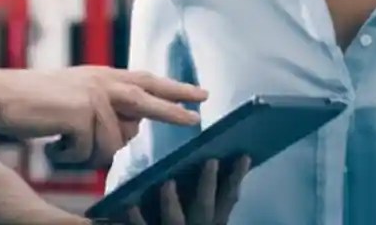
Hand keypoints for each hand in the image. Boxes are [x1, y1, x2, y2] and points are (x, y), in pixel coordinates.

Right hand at [0, 66, 206, 168]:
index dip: (173, 90)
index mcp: (101, 76)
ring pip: (112, 145)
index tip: (201, 95)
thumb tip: (131, 130)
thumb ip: (104, 110)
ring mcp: (92, 96)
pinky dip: (70, 158)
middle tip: (197, 120)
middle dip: (173, 112)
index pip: (146, 81)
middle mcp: (101, 82)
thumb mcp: (74, 100)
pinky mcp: (81, 113)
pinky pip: (89, 152)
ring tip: (61, 142)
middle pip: (147, 101)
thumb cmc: (32, 104)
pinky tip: (53, 144)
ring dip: (86, 154)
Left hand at [119, 156, 249, 224]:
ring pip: (175, 220)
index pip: (227, 200)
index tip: (244, 157)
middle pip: (204, 207)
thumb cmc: (195, 224)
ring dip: (172, 202)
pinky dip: (137, 219)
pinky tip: (132, 206)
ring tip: (168, 183)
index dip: (235, 179)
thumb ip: (212, 207)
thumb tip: (213, 173)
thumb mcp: (210, 222)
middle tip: (210, 161)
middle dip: (208, 185)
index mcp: (214, 224)